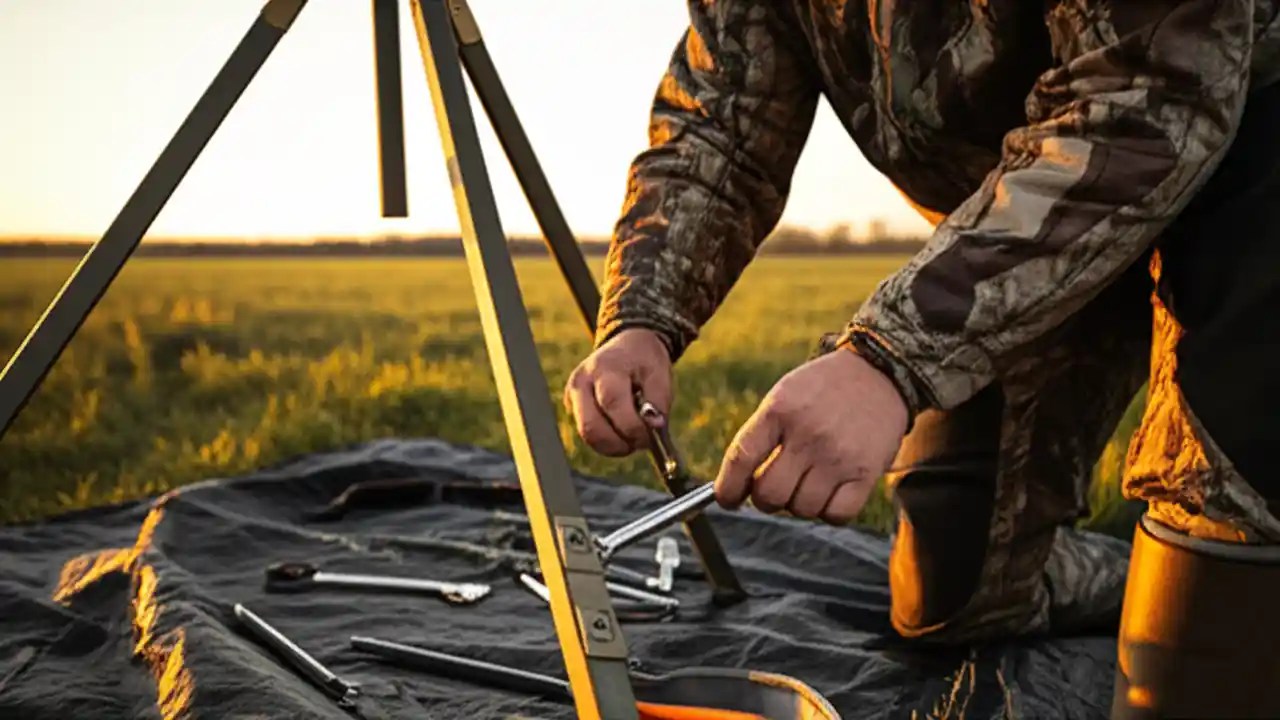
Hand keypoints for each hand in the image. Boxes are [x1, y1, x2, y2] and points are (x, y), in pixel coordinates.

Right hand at [563, 328, 672, 456]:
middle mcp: (581, 381)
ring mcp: (572, 395)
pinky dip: (609, 440)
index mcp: (604, 366)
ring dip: (614, 445)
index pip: (612, 402)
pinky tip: (622, 427)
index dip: (633, 426)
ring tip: (633, 433)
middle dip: (619, 444)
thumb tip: (653, 428)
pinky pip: (589, 436)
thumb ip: (659, 402)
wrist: (627, 346)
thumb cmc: (645, 361)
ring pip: (588, 436)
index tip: (652, 436)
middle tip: (641, 442)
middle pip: (590, 426)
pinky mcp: (571, 408)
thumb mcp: (660, 374)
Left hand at [713, 347, 907, 523]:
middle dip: (766, 499)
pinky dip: (829, 512)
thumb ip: (760, 436)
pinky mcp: (866, 473)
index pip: (741, 458)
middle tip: (775, 488)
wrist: (879, 374)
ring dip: (799, 504)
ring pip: (802, 509)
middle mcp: (808, 434)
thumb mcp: (783, 396)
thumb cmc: (822, 390)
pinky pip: (836, 515)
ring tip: (808, 482)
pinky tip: (830, 493)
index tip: (728, 499)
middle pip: (770, 495)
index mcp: (780, 410)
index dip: (727, 488)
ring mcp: (838, 456)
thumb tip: (737, 485)